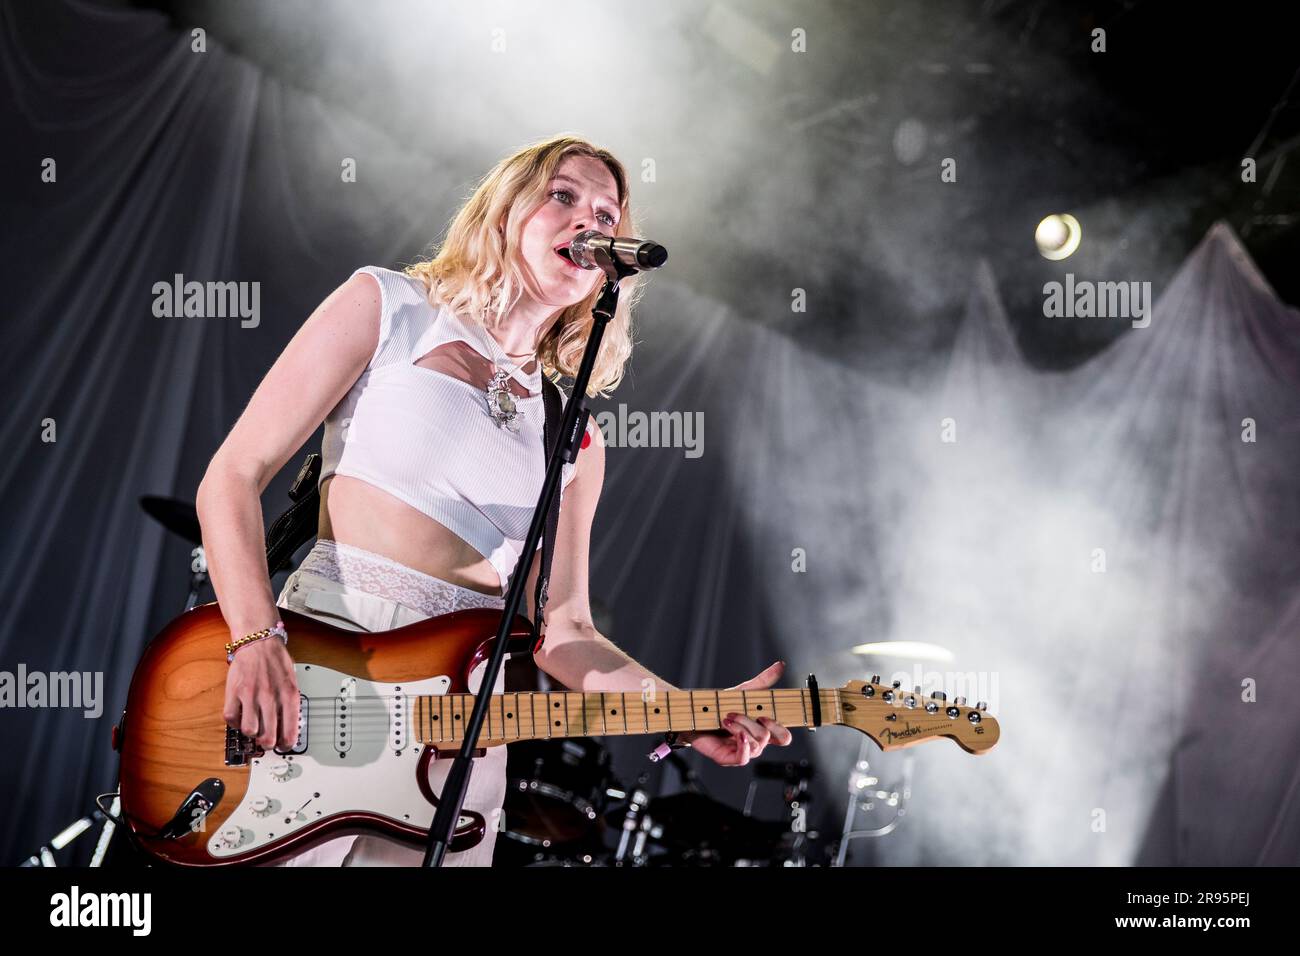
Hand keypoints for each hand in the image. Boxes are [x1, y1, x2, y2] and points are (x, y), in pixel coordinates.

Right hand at [223, 636, 299, 750]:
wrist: (259, 643)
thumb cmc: (276, 662)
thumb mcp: (293, 683)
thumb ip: (291, 706)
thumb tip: (289, 728)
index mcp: (289, 696)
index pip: (290, 732)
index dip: (286, 745)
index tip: (283, 746)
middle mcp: (270, 697)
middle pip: (267, 737)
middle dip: (267, 744)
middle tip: (266, 740)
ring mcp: (251, 695)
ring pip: (249, 731)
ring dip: (251, 733)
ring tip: (254, 726)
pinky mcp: (234, 692)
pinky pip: (231, 718)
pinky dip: (235, 722)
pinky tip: (241, 716)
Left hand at [680, 661, 793, 766]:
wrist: (694, 712)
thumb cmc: (719, 705)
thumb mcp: (743, 692)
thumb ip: (763, 681)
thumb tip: (780, 665)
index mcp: (761, 730)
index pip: (783, 737)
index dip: (779, 728)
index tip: (765, 715)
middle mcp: (753, 742)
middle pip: (770, 740)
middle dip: (759, 725)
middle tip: (746, 714)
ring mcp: (741, 751)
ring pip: (756, 746)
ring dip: (742, 727)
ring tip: (727, 718)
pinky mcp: (727, 758)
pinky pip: (743, 759)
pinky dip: (742, 745)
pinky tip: (735, 732)